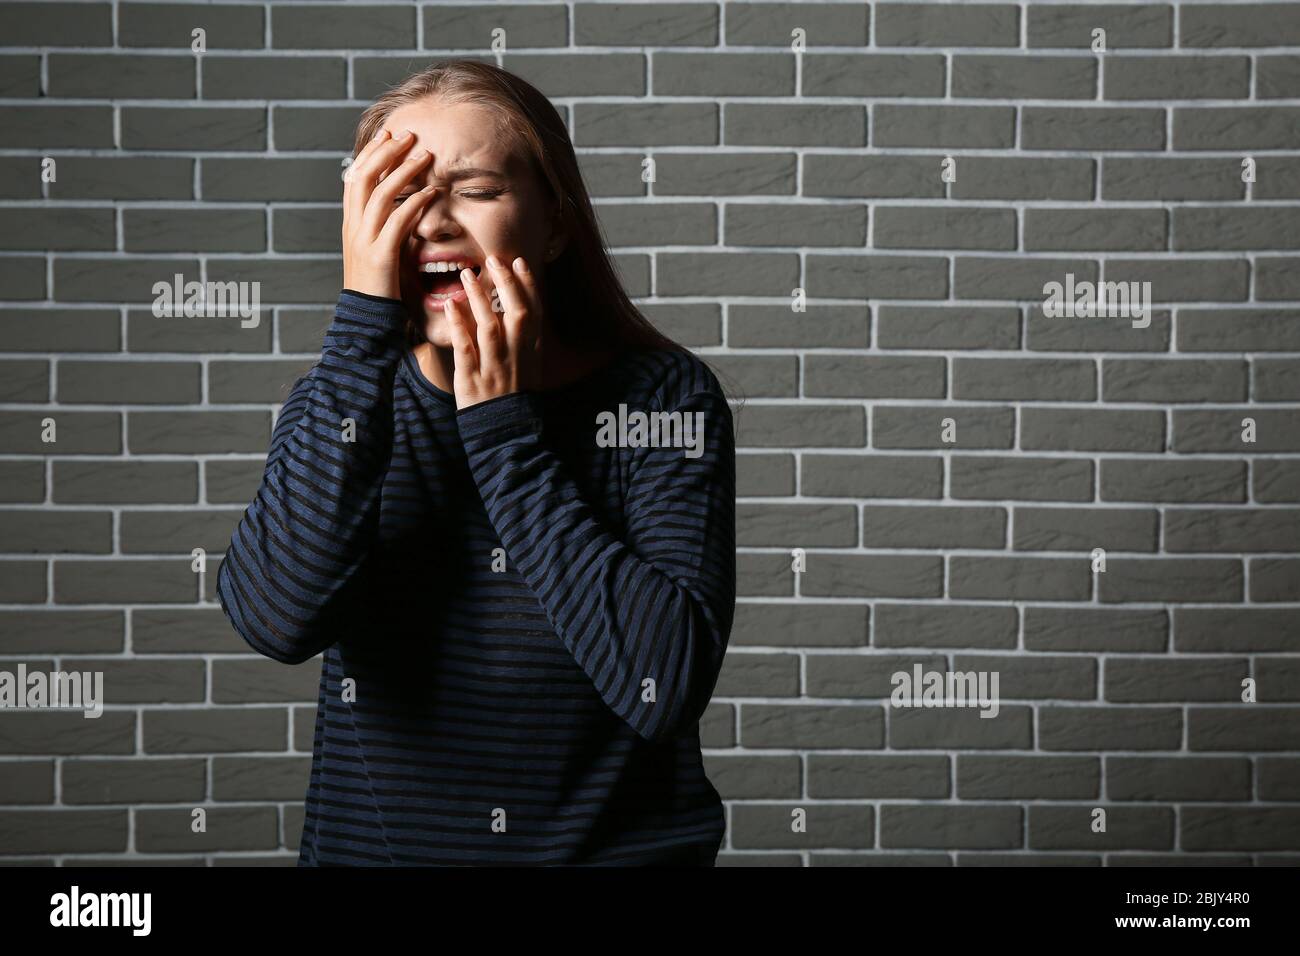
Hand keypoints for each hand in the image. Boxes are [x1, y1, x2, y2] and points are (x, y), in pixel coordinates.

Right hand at [341, 128, 434, 298]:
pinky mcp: (380, 257)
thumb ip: (383, 227)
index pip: (355, 178)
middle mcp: (353, 228)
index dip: (370, 153)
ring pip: (381, 194)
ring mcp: (364, 241)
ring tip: (425, 155)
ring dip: (404, 171)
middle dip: (386, 152)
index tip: (388, 134)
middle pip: (364, 177)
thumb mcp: (375, 250)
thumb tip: (399, 206)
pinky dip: (415, 203)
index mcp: (351, 224)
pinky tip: (432, 192)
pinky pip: (398, 222)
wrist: (365, 320)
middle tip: (409, 134)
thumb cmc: (377, 287)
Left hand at [442, 254, 543, 408]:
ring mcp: (495, 368)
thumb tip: (516, 308)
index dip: (528, 285)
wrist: (506, 433)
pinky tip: (449, 305)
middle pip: (517, 313)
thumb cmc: (514, 396)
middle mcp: (516, 357)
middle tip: (493, 259)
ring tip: (466, 274)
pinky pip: (466, 349)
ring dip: (479, 298)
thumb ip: (524, 339)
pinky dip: (458, 326)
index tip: (518, 261)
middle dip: (507, 284)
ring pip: (490, 327)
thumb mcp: (529, 367)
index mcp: (531, 352)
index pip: (535, 311)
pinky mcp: (474, 381)